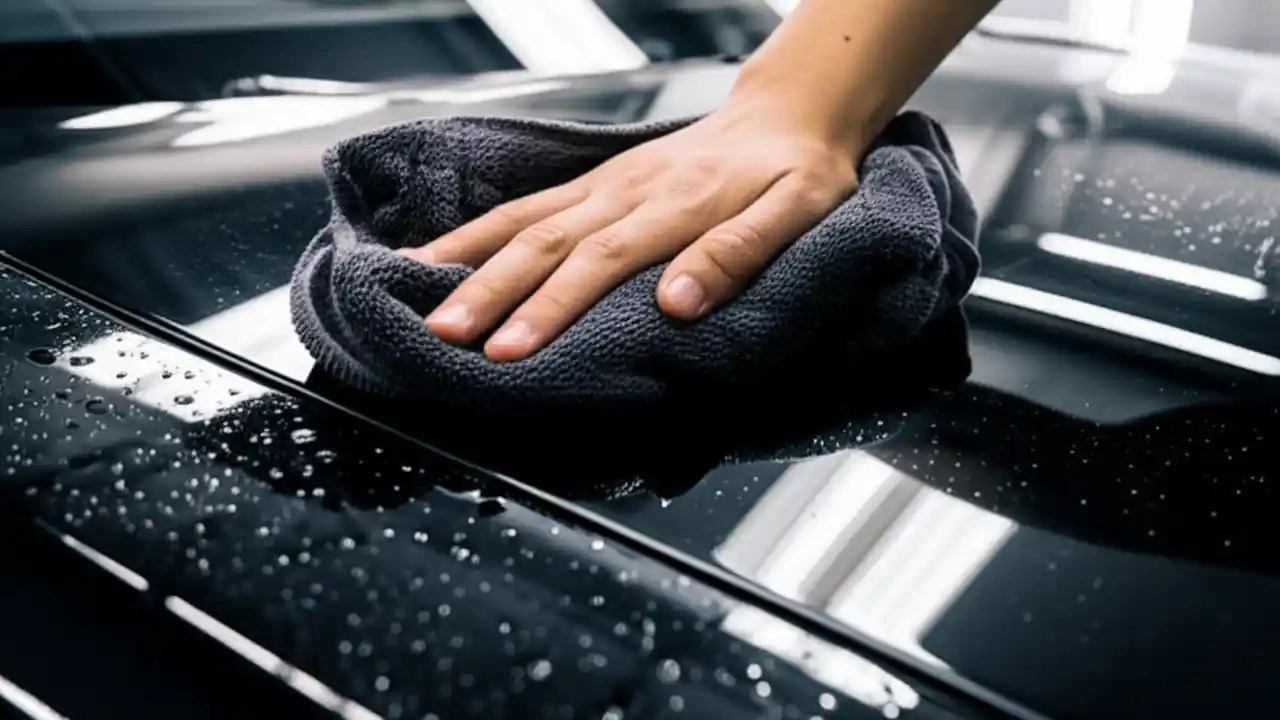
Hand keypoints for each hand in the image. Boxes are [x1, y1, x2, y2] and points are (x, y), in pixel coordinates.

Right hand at [398, 93, 861, 361]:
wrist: (790, 112)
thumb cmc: (799, 172)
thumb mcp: (798, 213)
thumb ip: (738, 254)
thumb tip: (678, 304)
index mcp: (675, 206)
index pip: (600, 261)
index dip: (550, 307)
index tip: (508, 349)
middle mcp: (627, 193)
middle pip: (546, 242)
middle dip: (490, 291)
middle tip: (442, 333)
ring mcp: (606, 186)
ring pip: (525, 220)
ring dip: (470, 258)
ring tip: (416, 291)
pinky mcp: (596, 183)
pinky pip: (529, 206)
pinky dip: (481, 233)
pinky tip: (444, 254)